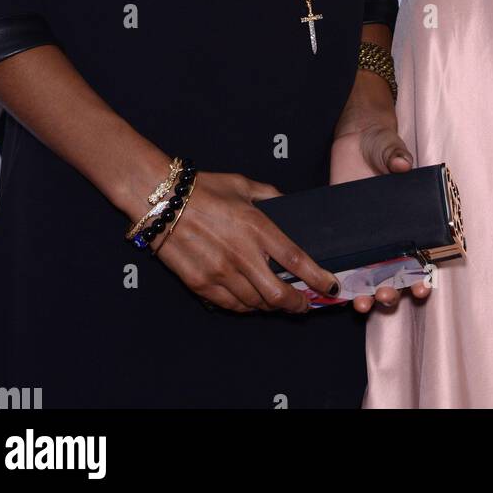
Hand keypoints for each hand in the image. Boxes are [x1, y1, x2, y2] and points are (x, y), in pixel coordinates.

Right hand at [146, 170, 339, 312]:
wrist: (162, 201)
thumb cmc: (203, 189)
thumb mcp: (244, 185)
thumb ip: (271, 197)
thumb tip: (288, 205)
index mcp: (257, 227)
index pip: (296, 260)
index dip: (317, 278)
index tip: (331, 285)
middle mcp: (242, 255)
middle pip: (278, 295)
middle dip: (297, 304)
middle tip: (306, 304)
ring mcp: (220, 273)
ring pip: (256, 304)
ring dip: (272, 306)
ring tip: (280, 301)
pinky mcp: (201, 285)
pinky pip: (231, 305)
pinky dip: (247, 306)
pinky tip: (252, 301)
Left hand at [330, 113, 431, 314]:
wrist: (357, 136)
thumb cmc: (382, 144)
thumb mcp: (391, 148)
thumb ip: (397, 157)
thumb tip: (402, 165)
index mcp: (410, 221)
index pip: (421, 257)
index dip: (422, 276)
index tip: (420, 287)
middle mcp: (390, 234)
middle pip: (394, 275)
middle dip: (391, 291)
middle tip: (383, 295)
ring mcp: (365, 237)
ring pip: (368, 277)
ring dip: (366, 295)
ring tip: (360, 304)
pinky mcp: (342, 232)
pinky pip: (342, 261)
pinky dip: (339, 279)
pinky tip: (334, 291)